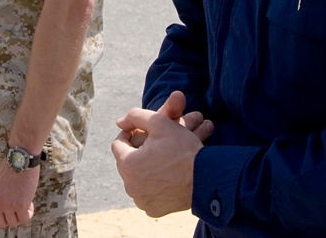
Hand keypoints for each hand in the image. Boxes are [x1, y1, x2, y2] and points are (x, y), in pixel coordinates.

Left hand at [0, 159, 37, 227]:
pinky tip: (30, 203)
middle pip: (1, 223)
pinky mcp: (20, 205)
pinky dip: (29, 213)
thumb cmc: (10, 167)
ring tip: (24, 203)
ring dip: (20, 215)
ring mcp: (7, 205)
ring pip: (14, 223)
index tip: (5, 212)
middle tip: (17, 208)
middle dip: (10, 217)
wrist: (21, 159)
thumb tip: (1, 211)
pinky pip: (25, 219)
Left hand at [111, 91, 213, 216]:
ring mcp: (141, 200)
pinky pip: (147, 193)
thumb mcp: (160, 122)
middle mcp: (130, 186)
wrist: (206, 178)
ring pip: (136, 178)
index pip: (118, 144)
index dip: (129, 133)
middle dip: (137, 151)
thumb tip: (120, 122)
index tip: (142, 131)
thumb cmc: (183, 149)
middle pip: (127, 162)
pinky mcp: (153, 210)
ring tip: (159, 159)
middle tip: (153, 145)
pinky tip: (164, 176)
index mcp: (128, 164)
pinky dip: (152, 185)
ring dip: (143, 168)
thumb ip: (135, 116)